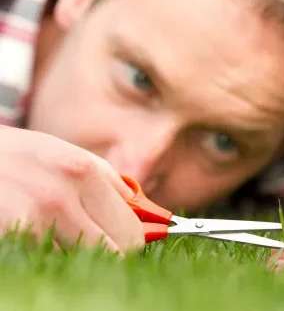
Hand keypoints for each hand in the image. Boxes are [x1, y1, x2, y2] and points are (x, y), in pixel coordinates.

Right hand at [0, 126, 144, 252]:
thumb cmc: (23, 156)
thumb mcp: (67, 153)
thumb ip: (106, 178)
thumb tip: (138, 206)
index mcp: (83, 171)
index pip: (131, 231)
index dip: (132, 243)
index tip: (123, 243)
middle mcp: (60, 196)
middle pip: (113, 254)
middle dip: (111, 255)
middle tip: (98, 246)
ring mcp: (31, 220)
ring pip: (80, 264)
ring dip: (79, 258)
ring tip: (67, 238)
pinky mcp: (9, 236)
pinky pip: (46, 263)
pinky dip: (50, 259)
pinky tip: (42, 240)